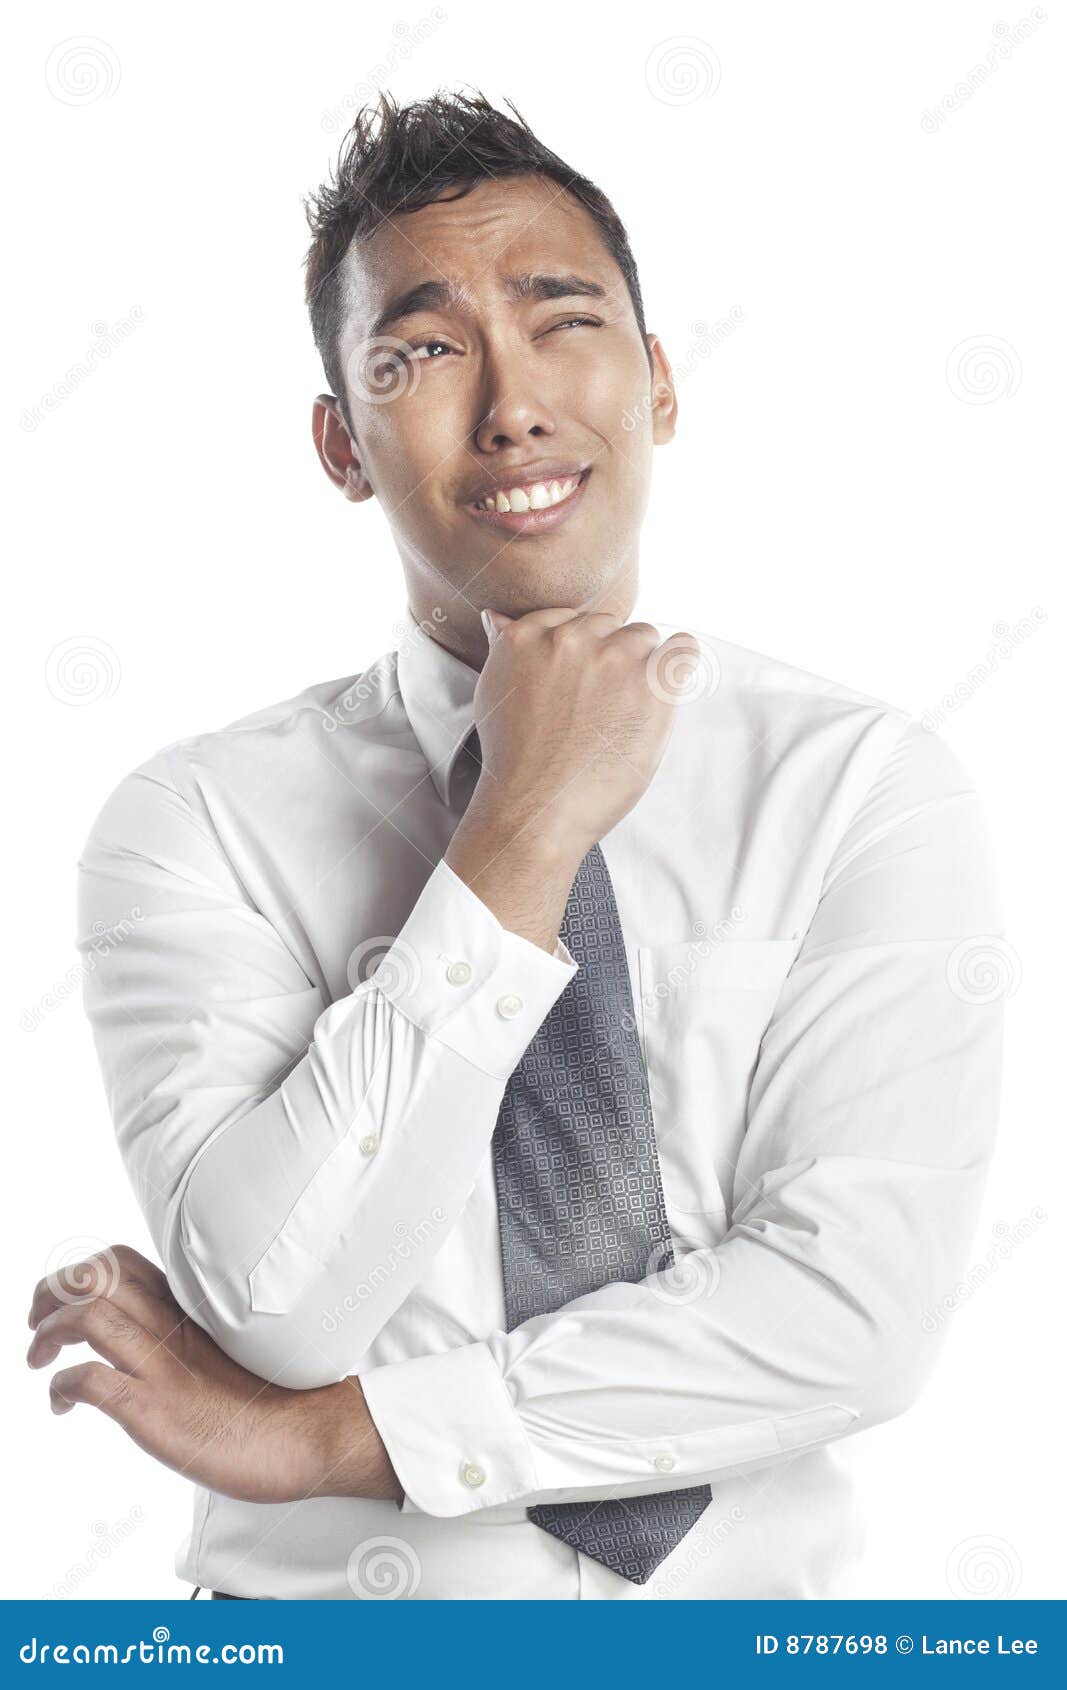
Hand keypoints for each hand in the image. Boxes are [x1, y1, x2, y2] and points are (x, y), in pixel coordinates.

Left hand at [26, 1244, 399, 1504]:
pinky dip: (61, 1385)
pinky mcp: (154, 1411)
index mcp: (189, 1310)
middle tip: (37, 1322)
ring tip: (37, 1356)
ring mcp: (162, 1368)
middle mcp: (172, 1328)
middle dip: (50, 1293)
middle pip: (95, 1276)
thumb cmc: (271, 1403)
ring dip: (46, 1331)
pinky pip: (91, 1380)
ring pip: (87, 1315)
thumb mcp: (225, 1353)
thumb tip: (155, 1339)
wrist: (307, 1437)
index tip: (65, 1302)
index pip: (121, 1262)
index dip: (81, 1274)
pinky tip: (61, 1404)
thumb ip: (188, 1336)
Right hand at [473, 607, 698, 856]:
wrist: (536, 808)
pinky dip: (680, 663)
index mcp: (527, 635)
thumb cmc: (517, 762)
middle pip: (610, 625)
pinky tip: (667, 686)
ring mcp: (612, 658)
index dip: (581, 649)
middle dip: (610, 656)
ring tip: (626, 709)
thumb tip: (498, 618)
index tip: (580, 682)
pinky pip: (682, 650)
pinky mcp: (650, 683)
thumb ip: (505, 649)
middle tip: (602, 703)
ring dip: (642, 666)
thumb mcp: (495, 693)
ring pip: (644, 637)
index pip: (571, 617)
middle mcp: (569, 638)